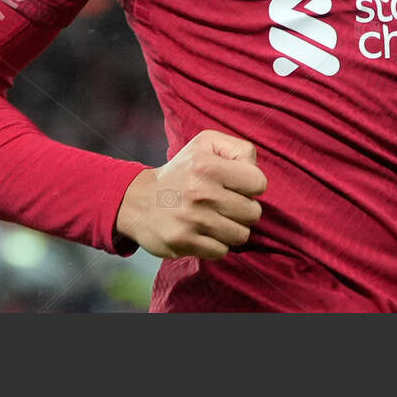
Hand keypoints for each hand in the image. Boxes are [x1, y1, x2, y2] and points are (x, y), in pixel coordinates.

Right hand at [115, 129, 267, 259]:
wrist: (138, 200)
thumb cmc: (182, 171)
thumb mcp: (206, 145)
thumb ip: (238, 150)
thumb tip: (256, 174)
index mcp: (206, 164)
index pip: (258, 182)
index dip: (252, 185)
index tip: (237, 186)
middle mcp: (199, 191)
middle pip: (253, 213)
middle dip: (244, 210)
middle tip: (226, 205)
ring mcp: (191, 218)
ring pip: (240, 235)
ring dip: (232, 229)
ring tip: (216, 219)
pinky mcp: (183, 241)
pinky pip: (221, 251)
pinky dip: (216, 244)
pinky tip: (204, 232)